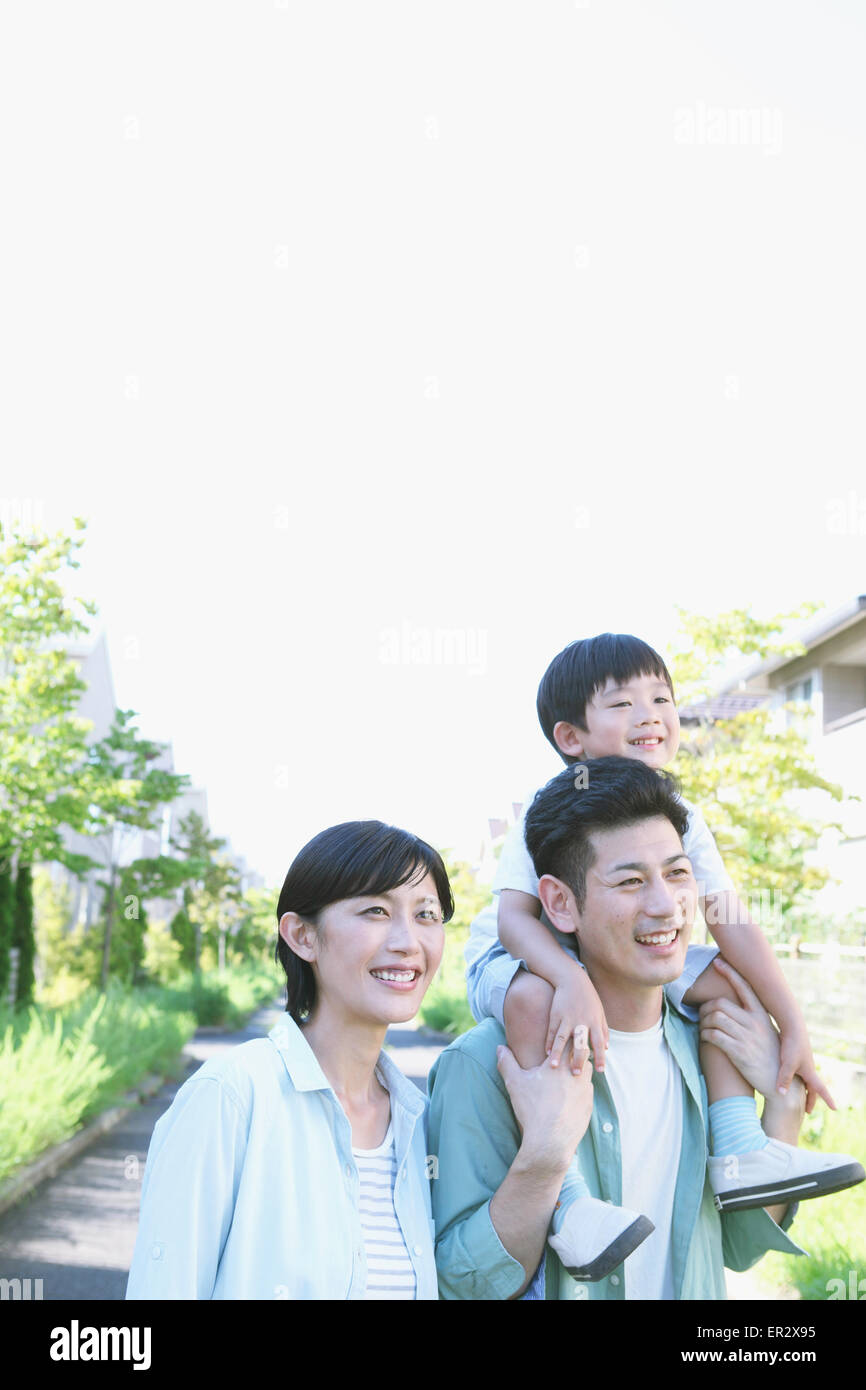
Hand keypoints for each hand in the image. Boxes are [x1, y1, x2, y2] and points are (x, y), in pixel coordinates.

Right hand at [496, 1038, 592, 1175]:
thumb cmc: (533, 1108)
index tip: (558, 1041)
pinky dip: (581, 1090)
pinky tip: (570, 1097)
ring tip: (567, 1077)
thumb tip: (500, 1048)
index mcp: (560, 1064)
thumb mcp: (515, 1083)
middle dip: (575, 1054)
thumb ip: (507, 1062)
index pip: (568, 1041)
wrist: (550, 1140)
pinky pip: (588, 1091)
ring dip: (579, 1071)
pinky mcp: (589, 1105)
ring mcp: (586, 1090)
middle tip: (564, 1057)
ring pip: (588, 1072)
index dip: (564, 1039)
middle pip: (583, 1054)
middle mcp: (577, 1074)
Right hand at [545, 966, 608, 1073]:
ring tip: (553, 1067)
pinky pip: (551, 1031)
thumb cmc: (589, 998)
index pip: (598, 1043)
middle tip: (576, 1074)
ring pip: (561, 1039)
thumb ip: (603, 1030)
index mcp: (594, 1022)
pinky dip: (548, 1043)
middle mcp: (581, 1022)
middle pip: (580, 1043)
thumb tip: (606, 1048)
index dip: (600, 1057)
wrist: (572, 980)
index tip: (600, 1071)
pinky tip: (546, 1053)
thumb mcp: (600, 1012)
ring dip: (557, 1054)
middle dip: (578, 1059)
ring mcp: (567, 1018)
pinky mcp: (555, 1015)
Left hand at [698, 961, 783, 1099]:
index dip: (730, 973)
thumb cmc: (772, 1058)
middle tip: (702, 1014)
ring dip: (704, 1021)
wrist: (783, 1087)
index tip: (718, 962)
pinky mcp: (739, 1052)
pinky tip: (705, 1038)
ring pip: (715, 1017)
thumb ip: (755, 1019)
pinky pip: (714, 1035)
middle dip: (706, 1007)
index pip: (745, 987)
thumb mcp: (768, 1033)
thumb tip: (738, 1007)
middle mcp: (755, 1023)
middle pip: (720, 1003)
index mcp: (763, 1015)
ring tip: (703, 1027)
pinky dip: (705, 1034)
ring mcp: (747, 1037)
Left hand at [775, 1017, 835, 1113]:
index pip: (821, 1090)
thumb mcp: (787, 1063)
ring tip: (798, 1097)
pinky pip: (798, 1072)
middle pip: (812, 1087)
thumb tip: (782, 1094)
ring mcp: (802, 1061)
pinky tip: (788, 1079)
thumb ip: (784, 1079)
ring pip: (804, 1079)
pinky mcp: (795, 1055)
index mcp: (810, 1072)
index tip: (835, 1108)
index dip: (828, 1099)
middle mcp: (808, 1068)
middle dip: (810, 1099)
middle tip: (807, 1110)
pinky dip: (796, 1080)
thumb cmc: (791, 1045)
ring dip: (803, 1089)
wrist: (792, 1026)